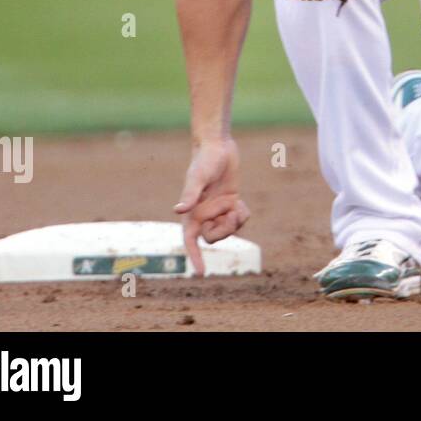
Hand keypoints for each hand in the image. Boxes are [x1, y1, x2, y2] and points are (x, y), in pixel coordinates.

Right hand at [174, 137, 250, 274]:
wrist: (218, 146)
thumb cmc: (204, 160)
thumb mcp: (198, 176)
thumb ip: (190, 194)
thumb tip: (177, 211)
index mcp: (191, 213)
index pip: (190, 241)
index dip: (195, 257)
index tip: (202, 273)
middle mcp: (203, 214)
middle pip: (214, 237)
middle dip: (225, 229)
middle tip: (232, 211)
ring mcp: (218, 210)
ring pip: (229, 230)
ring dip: (235, 222)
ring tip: (236, 205)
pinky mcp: (231, 203)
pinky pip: (239, 219)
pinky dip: (243, 214)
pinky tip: (240, 201)